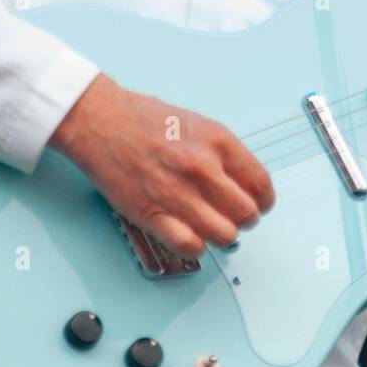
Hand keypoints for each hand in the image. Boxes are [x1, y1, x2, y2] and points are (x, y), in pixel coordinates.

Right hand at [48, 74, 275, 256]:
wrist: (102, 121)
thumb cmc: (145, 119)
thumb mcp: (198, 123)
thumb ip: (223, 153)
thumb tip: (244, 183)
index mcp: (218, 141)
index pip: (260, 184)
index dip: (264, 201)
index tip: (260, 206)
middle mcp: (202, 167)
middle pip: (246, 214)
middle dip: (245, 220)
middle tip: (236, 218)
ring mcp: (178, 192)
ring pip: (224, 235)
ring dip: (224, 236)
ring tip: (215, 229)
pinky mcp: (152, 214)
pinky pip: (191, 246)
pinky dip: (197, 247)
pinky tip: (192, 236)